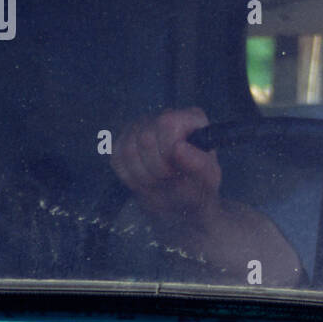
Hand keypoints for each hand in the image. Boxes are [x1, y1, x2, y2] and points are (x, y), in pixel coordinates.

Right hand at [111, 108, 222, 229]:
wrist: (179, 204)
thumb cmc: (198, 188)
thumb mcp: (206, 180)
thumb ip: (198, 163)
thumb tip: (178, 147)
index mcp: (192, 119)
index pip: (167, 122)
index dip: (168, 149)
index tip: (177, 168)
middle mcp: (165, 116)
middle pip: (145, 137)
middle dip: (157, 168)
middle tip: (170, 178)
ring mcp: (142, 127)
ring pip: (128, 149)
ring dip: (144, 175)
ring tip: (159, 181)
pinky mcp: (123, 142)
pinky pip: (116, 159)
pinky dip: (130, 178)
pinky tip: (146, 181)